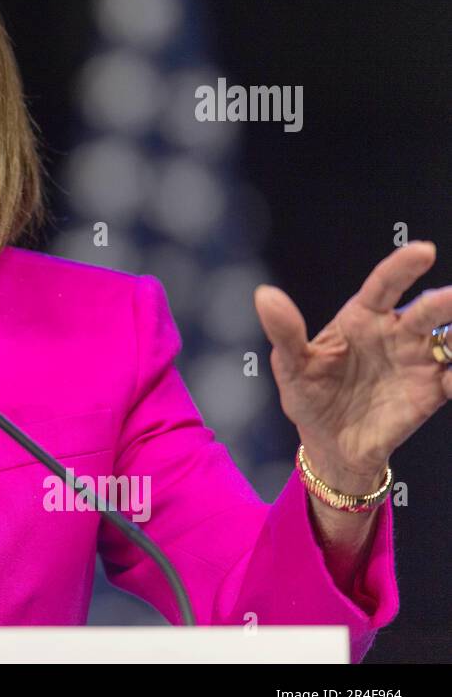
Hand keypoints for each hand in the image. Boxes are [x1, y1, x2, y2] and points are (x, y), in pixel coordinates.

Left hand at [254, 241, 450, 495]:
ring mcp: (418, 361)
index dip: (401, 267)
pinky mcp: (433, 391)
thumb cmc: (308, 396)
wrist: (329, 445)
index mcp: (361, 319)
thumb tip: (264, 294)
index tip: (422, 251)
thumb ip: (284, 332)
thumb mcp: (290, 366)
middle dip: (443, 302)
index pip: (383, 286)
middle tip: (451, 298)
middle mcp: (396, 334)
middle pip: (426, 311)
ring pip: (451, 340)